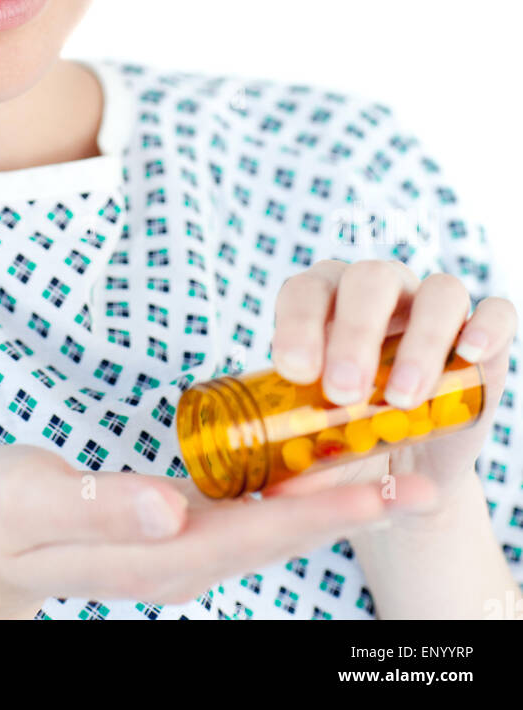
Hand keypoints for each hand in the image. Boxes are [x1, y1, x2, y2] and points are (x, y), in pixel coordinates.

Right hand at [0, 434, 438, 617]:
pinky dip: (287, 488)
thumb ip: (101, 505)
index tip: (380, 489)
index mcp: (153, 551)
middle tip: (421, 484)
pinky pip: (243, 508)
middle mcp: (178, 555)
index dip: (319, 510)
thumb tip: (172, 507)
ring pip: (269, 521)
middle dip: (351, 507)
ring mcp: (175, 543)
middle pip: (279, 532)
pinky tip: (312, 464)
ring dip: (330, 497)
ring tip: (390, 471)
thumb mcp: (31, 501)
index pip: (254, 533)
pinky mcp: (170, 525)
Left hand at [264, 257, 517, 523]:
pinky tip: (468, 354)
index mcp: (327, 303)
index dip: (298, 321)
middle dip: (355, 333)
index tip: (295, 372)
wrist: (404, 471)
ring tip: (402, 398)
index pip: (306, 289)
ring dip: (421, 340)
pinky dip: (487, 326)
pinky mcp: (484, 338)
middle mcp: (381, 293)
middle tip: (343, 392)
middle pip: (369, 280)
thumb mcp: (319, 452)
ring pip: (438, 292)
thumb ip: (300, 462)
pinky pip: (496, 313)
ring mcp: (434, 309)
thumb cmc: (347, 442)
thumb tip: (274, 489)